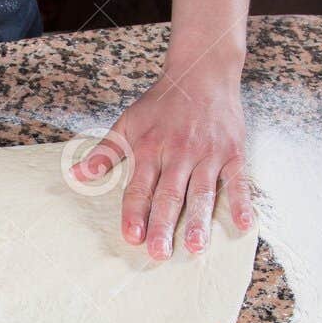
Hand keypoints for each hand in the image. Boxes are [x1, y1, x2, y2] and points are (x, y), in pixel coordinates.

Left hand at [71, 73, 253, 258]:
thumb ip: (106, 151)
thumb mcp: (129, 121)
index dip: (135, 212)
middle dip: (164, 225)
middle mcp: (179, 152)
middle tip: (159, 253)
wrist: (203, 70)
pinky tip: (244, 225)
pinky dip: (242, 202)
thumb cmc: (163, 101)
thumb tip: (77, 175)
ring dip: (200, 221)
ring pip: (203, 191)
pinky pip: (238, 181)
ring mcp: (208, 153)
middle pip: (170, 194)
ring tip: (196, 247)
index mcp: (151, 146)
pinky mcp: (233, 151)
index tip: (132, 236)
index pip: (140, 186)